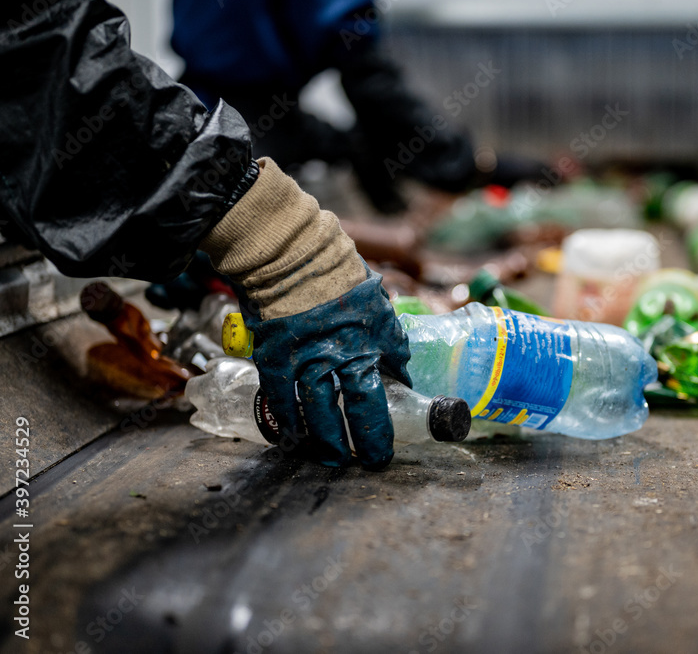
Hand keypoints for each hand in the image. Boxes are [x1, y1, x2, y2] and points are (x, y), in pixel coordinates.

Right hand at [246, 268, 410, 468]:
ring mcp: (304, 358)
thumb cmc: (343, 279)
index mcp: (368, 345)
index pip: (377, 398)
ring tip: (329, 458)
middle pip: (351, 410)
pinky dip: (285, 420)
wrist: (295, 255)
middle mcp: (338, 357)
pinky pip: (279, 397)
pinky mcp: (274, 356)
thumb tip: (403, 372)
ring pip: (315, 410)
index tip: (384, 451)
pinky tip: (291, 438)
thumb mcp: (379, 309)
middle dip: (360, 442)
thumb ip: (391, 343)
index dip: (380, 429)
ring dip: (323, 438)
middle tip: (364, 463)